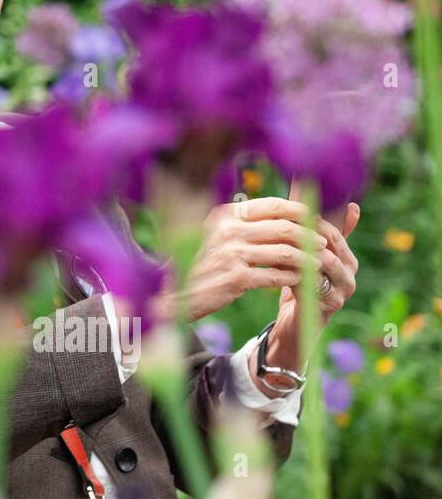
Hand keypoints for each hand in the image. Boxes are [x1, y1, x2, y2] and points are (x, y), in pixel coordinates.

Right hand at [156, 197, 329, 322]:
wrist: (174, 292)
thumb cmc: (199, 262)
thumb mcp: (214, 234)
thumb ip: (242, 223)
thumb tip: (280, 216)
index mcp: (225, 214)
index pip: (273, 205)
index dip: (300, 211)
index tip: (316, 219)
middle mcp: (229, 231)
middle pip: (284, 228)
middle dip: (310, 236)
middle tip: (324, 243)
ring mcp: (232, 255)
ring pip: (285, 253)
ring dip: (307, 259)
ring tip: (318, 263)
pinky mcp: (236, 279)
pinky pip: (276, 276)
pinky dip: (292, 278)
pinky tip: (300, 281)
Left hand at [256, 202, 360, 389]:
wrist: (293, 325)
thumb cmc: (294, 284)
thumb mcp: (296, 255)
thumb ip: (299, 231)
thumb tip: (297, 192)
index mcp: (345, 254)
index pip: (331, 225)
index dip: (311, 211)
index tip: (291, 194)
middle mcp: (350, 269)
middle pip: (330, 240)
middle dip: (304, 225)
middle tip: (279, 212)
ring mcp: (344, 288)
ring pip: (323, 259)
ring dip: (298, 247)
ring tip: (274, 236)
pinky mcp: (331, 304)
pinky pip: (314, 282)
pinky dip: (294, 270)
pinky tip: (275, 263)